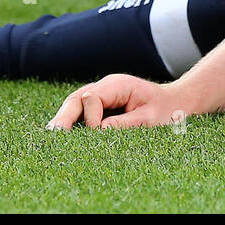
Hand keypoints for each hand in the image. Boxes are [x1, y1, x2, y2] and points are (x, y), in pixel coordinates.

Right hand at [47, 74, 183, 130]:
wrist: (175, 105)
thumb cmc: (165, 111)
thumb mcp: (150, 119)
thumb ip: (125, 124)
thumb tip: (98, 131)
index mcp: (118, 84)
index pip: (92, 97)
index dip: (90, 117)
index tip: (96, 134)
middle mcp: (105, 87)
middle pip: (76, 99)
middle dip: (64, 117)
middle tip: (52, 135)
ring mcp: (100, 96)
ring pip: (74, 105)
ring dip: (63, 121)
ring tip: (50, 140)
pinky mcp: (99, 107)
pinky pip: (80, 114)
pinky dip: (71, 125)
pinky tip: (61, 139)